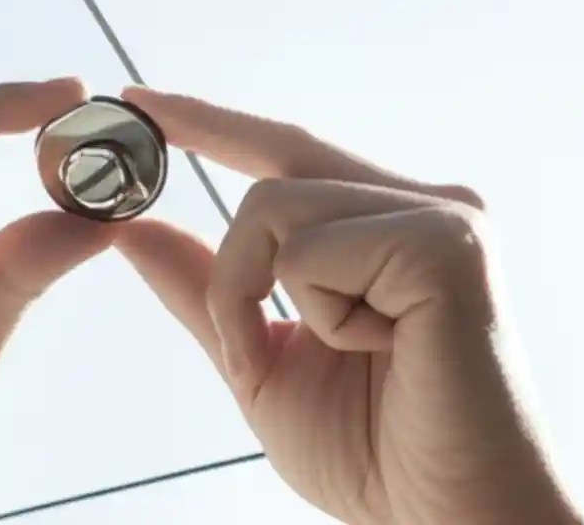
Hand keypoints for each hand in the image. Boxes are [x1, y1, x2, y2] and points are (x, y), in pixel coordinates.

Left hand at [114, 87, 582, 524]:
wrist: (447, 517)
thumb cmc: (372, 451)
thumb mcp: (259, 358)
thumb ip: (205, 288)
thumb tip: (136, 227)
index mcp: (385, 224)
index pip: (283, 151)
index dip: (208, 122)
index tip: (138, 100)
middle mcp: (423, 204)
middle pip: (271, 176)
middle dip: (232, 269)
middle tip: (245, 349)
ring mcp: (442, 217)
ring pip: (274, 208)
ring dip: (263, 298)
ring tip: (332, 358)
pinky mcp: (448, 243)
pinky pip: (313, 249)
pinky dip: (316, 313)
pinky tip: (377, 350)